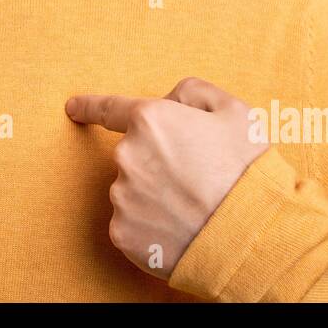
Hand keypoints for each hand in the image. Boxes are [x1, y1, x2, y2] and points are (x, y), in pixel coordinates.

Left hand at [65, 77, 268, 279]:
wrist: (253, 234)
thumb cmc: (246, 170)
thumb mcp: (233, 111)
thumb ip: (192, 93)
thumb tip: (168, 101)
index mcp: (150, 120)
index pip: (109, 109)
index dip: (90, 107)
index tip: (73, 108)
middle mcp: (127, 156)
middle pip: (133, 155)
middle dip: (157, 162)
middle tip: (195, 178)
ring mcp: (122, 197)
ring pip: (132, 190)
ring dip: (154, 196)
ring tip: (193, 207)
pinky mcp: (123, 233)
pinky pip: (132, 223)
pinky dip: (152, 226)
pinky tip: (179, 229)